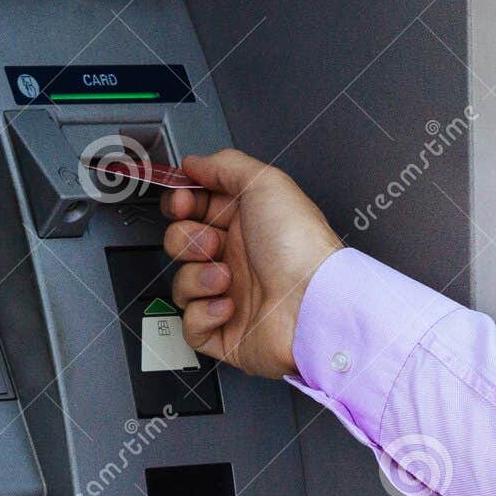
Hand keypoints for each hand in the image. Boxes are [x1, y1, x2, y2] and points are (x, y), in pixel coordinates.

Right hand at [160, 149, 342, 378]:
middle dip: (187, 239)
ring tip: (226, 278)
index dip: (182, 204)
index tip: (183, 202)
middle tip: (212, 242)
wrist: (313, 305)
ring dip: (197, 277)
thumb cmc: (302, 248)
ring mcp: (232, 296)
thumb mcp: (266, 183)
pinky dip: (202, 315)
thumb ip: (226, 165)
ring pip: (182, 284)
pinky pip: (190, 326)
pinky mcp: (226, 333)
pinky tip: (226, 306)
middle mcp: (239, 258)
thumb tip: (196, 162)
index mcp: (248, 224)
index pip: (196, 208)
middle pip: (182, 243)